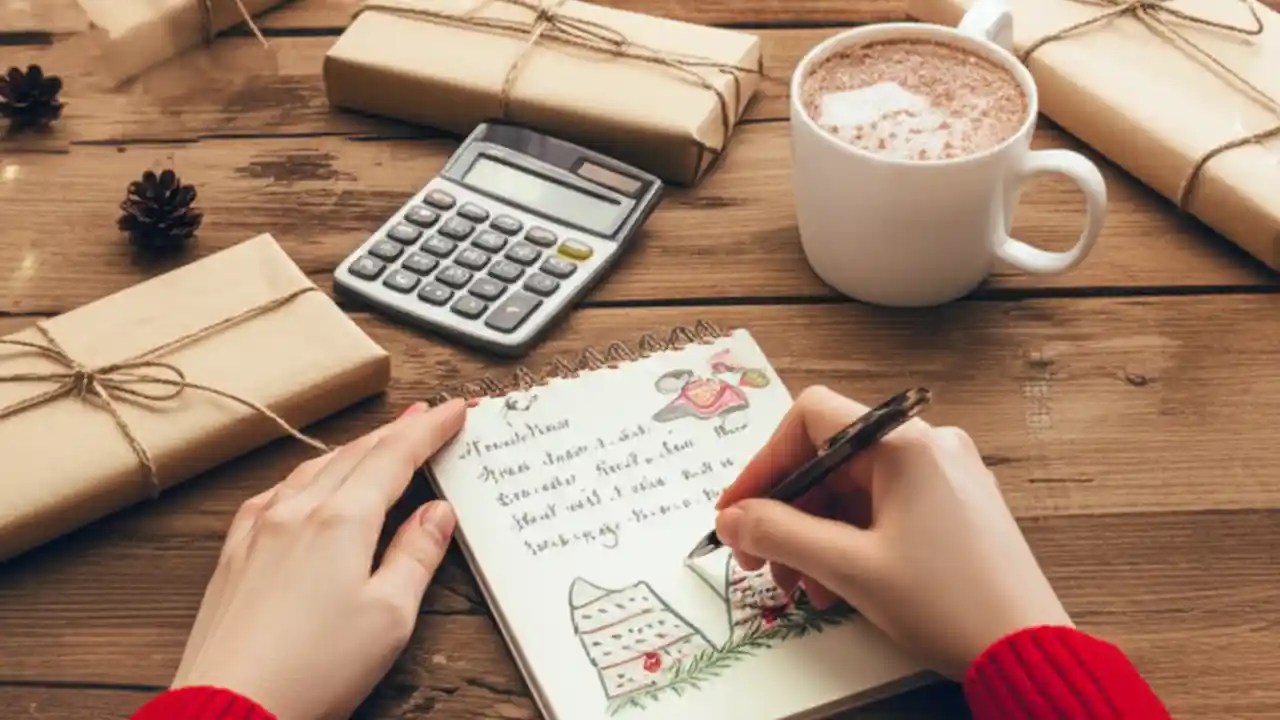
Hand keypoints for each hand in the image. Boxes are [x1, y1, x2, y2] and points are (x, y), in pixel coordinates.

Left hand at [172, 400, 466, 719]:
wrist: (228, 709)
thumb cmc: (313, 670)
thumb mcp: (390, 617)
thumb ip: (417, 555)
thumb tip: (438, 513)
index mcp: (342, 521)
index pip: (396, 457)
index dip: (429, 430)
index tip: (454, 409)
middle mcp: (297, 512)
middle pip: (356, 454)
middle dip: (396, 432)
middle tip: (425, 416)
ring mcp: (259, 529)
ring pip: (315, 468)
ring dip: (354, 450)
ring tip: (377, 442)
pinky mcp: (235, 554)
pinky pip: (277, 493)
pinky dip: (308, 476)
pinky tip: (309, 484)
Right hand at [714, 386, 1069, 678]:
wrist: (1030, 654)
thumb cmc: (948, 604)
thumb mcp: (850, 568)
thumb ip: (780, 534)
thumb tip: (732, 519)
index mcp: (906, 443)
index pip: (811, 418)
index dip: (765, 463)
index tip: (737, 511)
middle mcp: (929, 446)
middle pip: (830, 458)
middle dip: (786, 512)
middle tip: (757, 562)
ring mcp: (946, 476)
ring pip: (854, 490)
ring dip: (815, 535)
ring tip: (799, 587)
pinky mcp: (956, 507)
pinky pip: (884, 509)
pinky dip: (851, 541)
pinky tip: (836, 585)